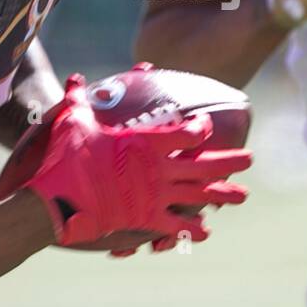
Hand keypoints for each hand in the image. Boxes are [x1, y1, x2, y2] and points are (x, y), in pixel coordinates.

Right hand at [23, 74, 252, 248]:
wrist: (56, 200)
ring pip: (198, 195)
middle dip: (230, 161)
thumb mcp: (73, 121)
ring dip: (223, 194)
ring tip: (243, 195)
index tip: (207, 127)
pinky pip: (176, 225)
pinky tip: (206, 230)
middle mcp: (158, 169)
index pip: (186, 133)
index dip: (201, 129)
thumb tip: (73, 76)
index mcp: (146, 143)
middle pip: (204, 165)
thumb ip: (78, 98)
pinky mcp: (145, 219)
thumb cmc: (65, 159)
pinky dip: (192, 228)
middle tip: (250, 158)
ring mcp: (155, 196)